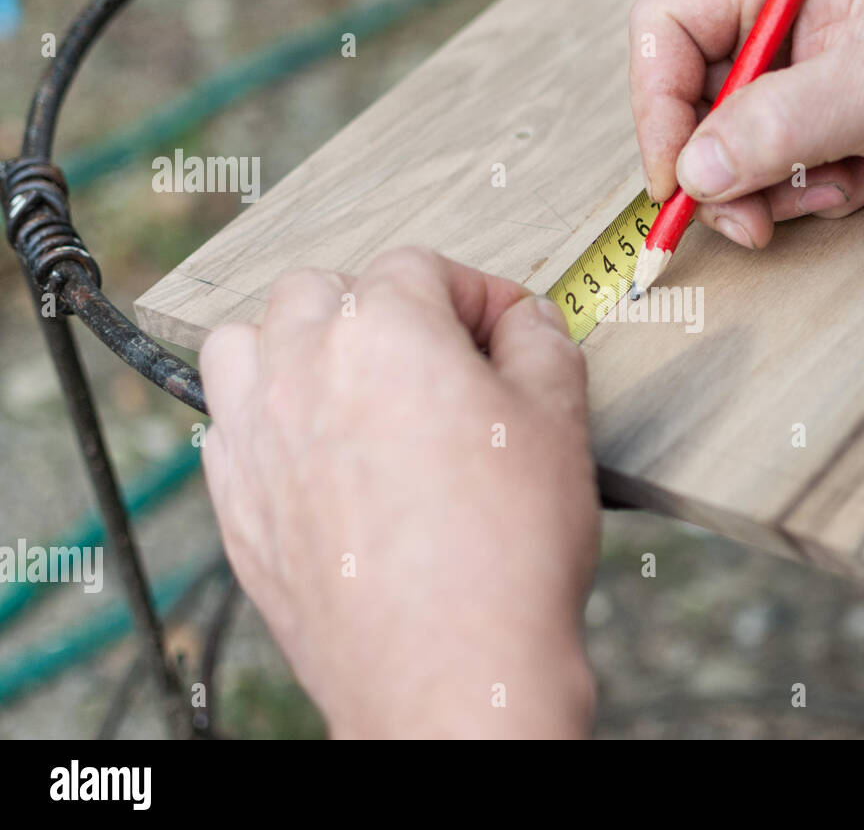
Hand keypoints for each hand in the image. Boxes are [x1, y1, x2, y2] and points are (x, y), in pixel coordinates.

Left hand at [199, 248, 598, 737]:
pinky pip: (229, 426)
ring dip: (299, 347)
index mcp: (383, 330)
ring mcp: (255, 437)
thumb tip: (524, 321)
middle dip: (382, 308)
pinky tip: (320, 456)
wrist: (449, 672)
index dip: (477, 294)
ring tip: (353, 387)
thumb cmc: (506, 551)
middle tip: (436, 361)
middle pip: (323, 289)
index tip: (505, 332)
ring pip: (249, 343)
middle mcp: (300, 368)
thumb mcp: (559, 422)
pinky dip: (268, 420)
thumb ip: (541, 343)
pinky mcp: (236, 504)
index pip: (422, 266)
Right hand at [629, 0, 863, 247]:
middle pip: (694, 107)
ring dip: (787, 190)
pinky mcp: (833, 125)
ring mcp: (806, 79)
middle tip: (755, 222)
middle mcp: (780, 27)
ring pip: (739, 155)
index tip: (676, 177)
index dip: (657, 107)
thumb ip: (774, 128)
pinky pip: (788, 176)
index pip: (667, 32)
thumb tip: (694, 171)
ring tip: (850, 181)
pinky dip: (825, 193)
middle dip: (727, 172)